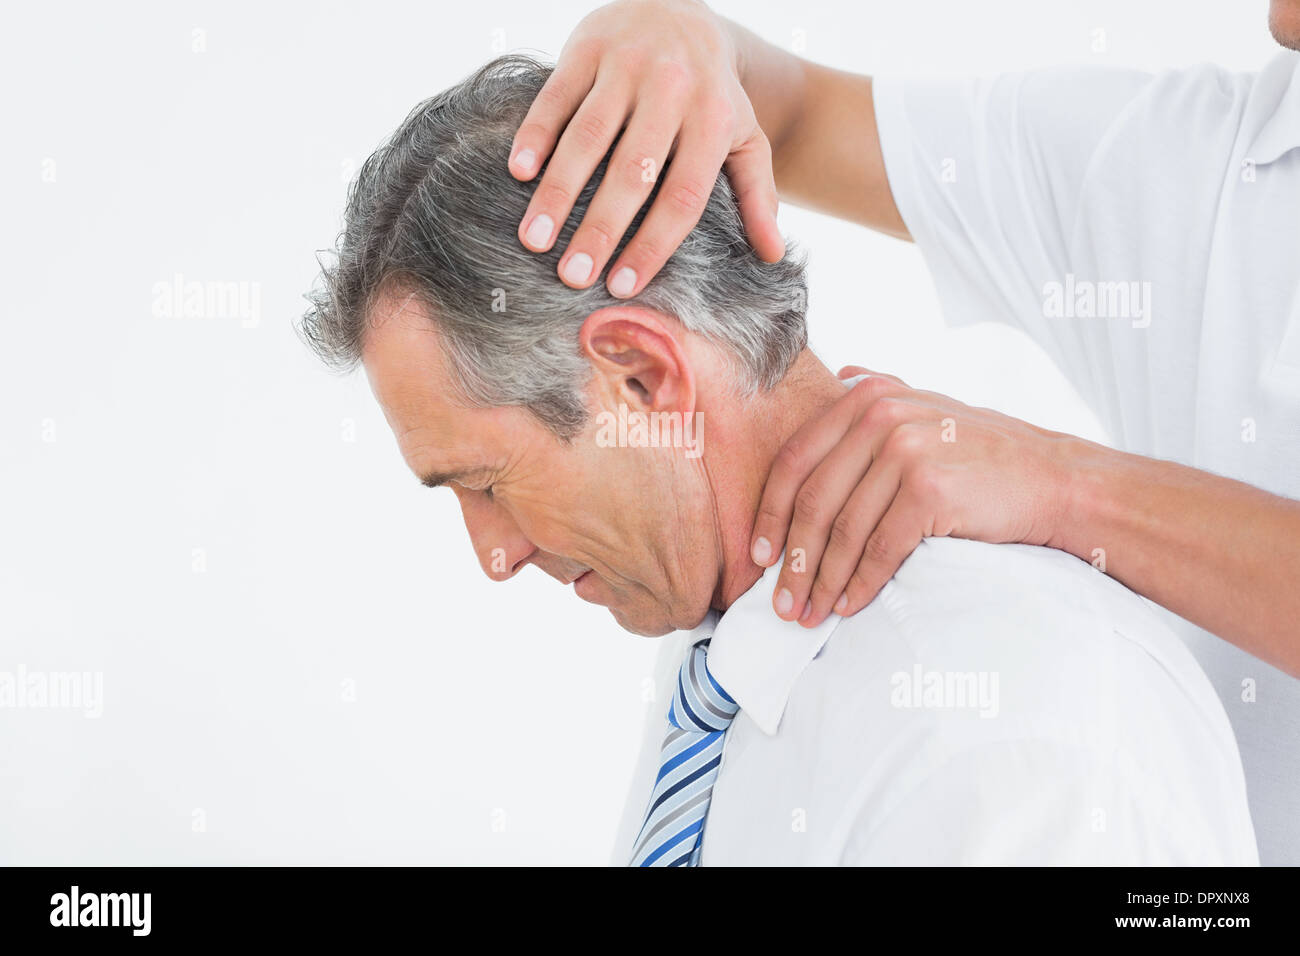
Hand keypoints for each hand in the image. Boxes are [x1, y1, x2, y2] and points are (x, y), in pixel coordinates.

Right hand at [508, 0, 784, 297]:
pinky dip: (536, 134)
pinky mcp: (586, 48)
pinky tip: (519, 173)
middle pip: (632, 172)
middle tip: (573, 276)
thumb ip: (757, 196)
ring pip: (588, 136)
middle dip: (601, 228)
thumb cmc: (710, 93)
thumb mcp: (744, 137)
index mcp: (712, 121)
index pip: (683, 195)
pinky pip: (557, 97)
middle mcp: (672, 91)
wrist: (678, 8)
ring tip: (534, 239)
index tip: (623, 286)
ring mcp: (627, 66)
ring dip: (558, 191)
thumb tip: (773, 256)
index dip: (654, 243)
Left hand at [751, 366, 1075, 625]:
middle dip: (792, 560)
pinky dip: (859, 585)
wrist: (1054, 478)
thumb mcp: (926, 404)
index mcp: (866, 395)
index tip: (759, 556)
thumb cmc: (983, 453)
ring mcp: (906, 451)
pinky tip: (849, 606)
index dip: (769, 514)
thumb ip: (879, 392)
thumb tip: (836, 375)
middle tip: (780, 601)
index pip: (795, 460)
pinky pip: (880, 550)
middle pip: (813, 501)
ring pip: (843, 531)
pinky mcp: (929, 490)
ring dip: (822, 582)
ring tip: (808, 614)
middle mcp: (880, 416)